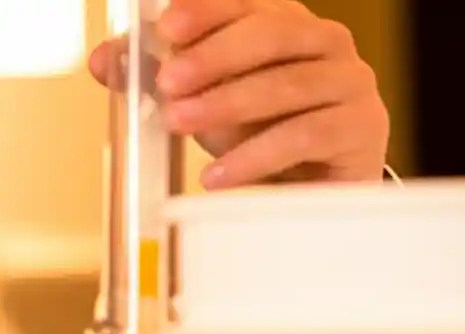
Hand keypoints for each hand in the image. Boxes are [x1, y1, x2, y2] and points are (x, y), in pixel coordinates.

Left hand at [89, 0, 390, 187]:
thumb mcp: (207, 98)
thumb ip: (159, 74)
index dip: (207, 10)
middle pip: (271, 35)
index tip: (166, 29)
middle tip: (168, 85)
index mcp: (287, 22)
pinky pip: (304, 136)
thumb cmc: (262, 130)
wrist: (319, 185)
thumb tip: (102, 61)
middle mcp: (326, 42)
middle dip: (213, 58)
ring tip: (180, 123)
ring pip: (287, 86)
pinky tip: (217, 176)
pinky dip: (254, 157)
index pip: (248, 2)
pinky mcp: (361, 128)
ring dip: (227, 106)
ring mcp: (350, 82)